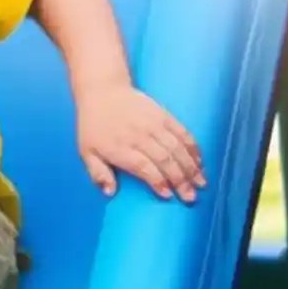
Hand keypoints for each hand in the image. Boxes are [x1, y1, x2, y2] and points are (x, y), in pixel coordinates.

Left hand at [76, 84, 205, 202]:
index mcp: (121, 148)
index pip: (144, 168)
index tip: (168, 196)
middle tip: (191, 197)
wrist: (102, 91)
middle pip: (165, 161)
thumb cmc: (93, 126)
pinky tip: (200, 161)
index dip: (158, 182)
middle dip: (181, 180)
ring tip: (201, 182)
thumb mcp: (86, 151)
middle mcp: (140, 137)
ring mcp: (154, 124)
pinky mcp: (164, 115)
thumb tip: (109, 193)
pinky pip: (183, 132)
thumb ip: (98, 173)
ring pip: (177, 148)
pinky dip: (193, 147)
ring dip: (191, 167)